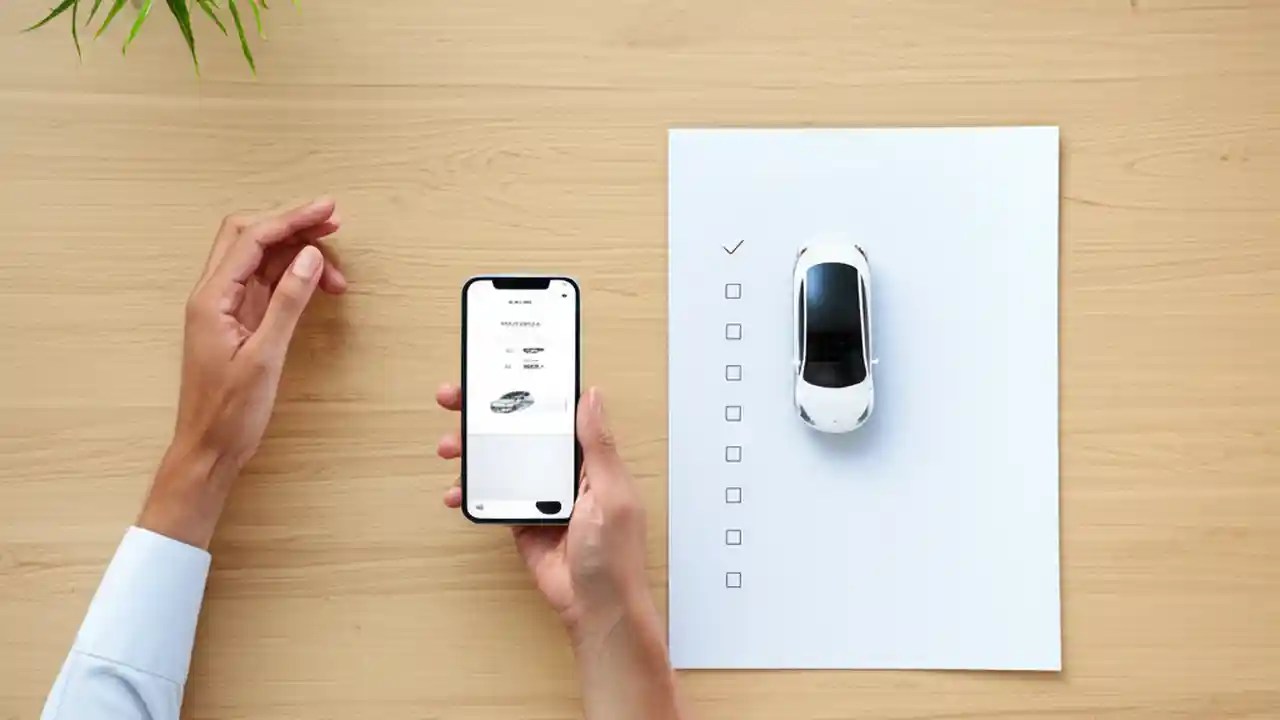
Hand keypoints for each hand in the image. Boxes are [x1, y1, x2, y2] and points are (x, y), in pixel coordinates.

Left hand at [138, 198, 346, 548]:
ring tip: (336, 272)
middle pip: (250, 237)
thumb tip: (309, 257)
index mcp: (211, 298)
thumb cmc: (229, 413)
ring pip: (259, 259)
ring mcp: (224, 308)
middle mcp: (212, 295)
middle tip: (332, 223)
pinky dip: (291, 278)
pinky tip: (316, 285)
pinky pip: (263, 284)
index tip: (326, 210)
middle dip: (291, 224)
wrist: (208, 449)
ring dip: (296, 255)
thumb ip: (287, 302)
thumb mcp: (266, 356)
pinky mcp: (237, 322)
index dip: (291, 219)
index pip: (251, 239)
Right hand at [436, 386, 685, 719]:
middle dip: (485, 413)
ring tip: (449, 447)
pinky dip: (469, 492)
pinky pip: (491, 496)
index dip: (526, 391)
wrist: (595, 608)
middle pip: (519, 430)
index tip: (497, 375)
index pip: (554, 413)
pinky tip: (456, 492)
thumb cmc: (616, 554)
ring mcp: (539, 493)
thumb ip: (597, 445)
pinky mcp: (521, 518)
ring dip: (471, 451)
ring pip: (500, 460)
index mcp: (590, 457)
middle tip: (454, 400)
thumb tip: (592, 396)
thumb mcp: (611, 492)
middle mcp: (563, 470)